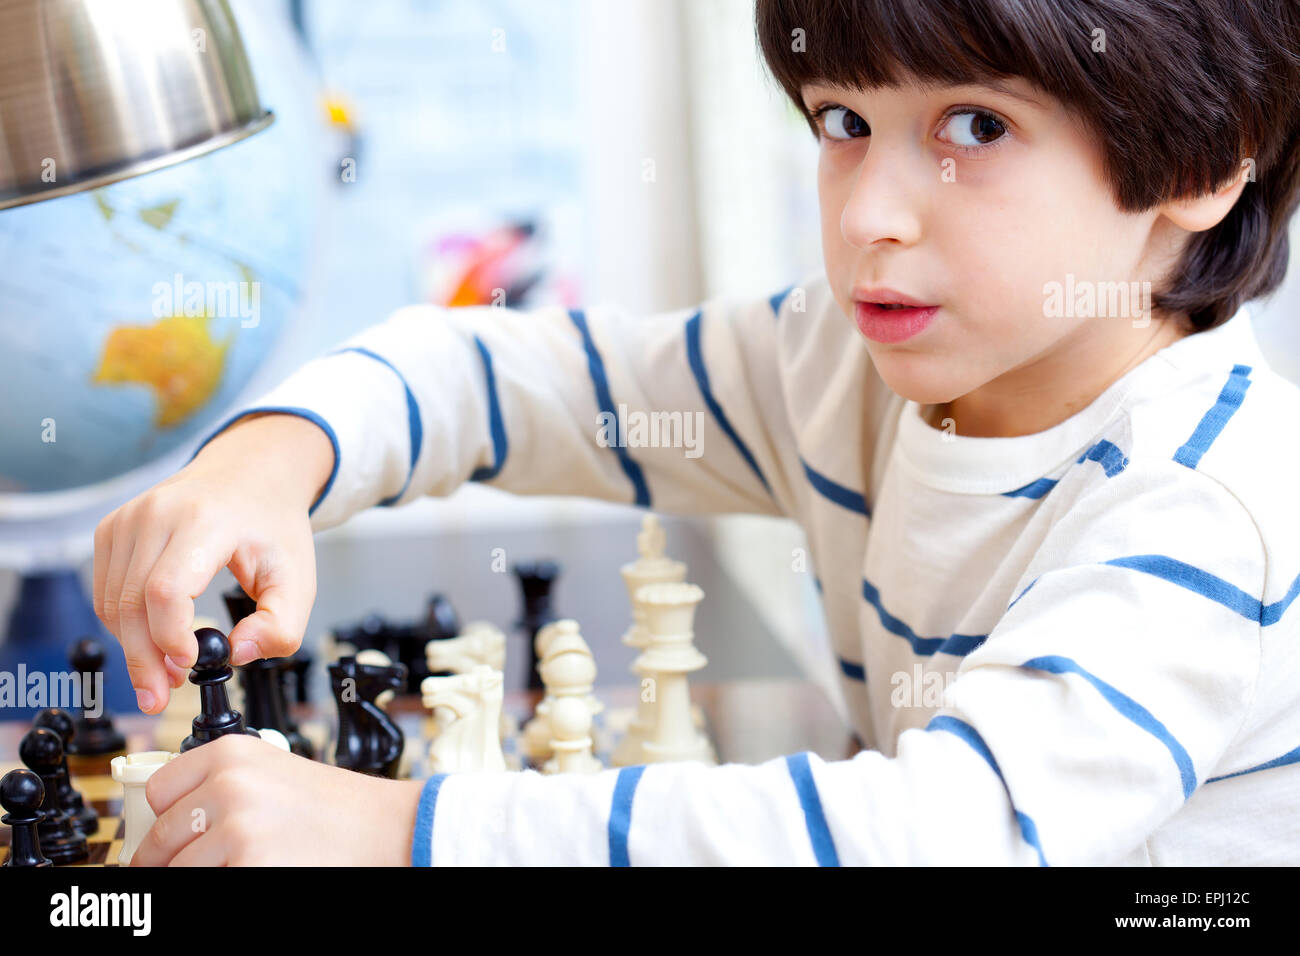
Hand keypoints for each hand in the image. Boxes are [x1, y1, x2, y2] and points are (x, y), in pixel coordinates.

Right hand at [92, 413, 331, 713]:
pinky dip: (124, 624)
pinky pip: (105, 591)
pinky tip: (153, 639)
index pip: (166, 589)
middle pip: (132, 604)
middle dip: (145, 659)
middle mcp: (157, 514)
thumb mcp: (298, 579)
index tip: (188, 666)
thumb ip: (281, 626)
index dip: (169, 636)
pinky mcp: (112, 528)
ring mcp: (128, 519)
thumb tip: (239, 654)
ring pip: (112, 603)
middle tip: (163, 696)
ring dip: (133, 647)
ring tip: (165, 671)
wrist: (250, 475)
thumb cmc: (272, 527)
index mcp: (206, 521)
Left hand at [133, 735, 421, 865]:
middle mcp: (227, 786)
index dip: (164, 819)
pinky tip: (257, 870)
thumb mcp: (270, 771)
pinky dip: (228, 882)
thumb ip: (217, 785)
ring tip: (240, 864)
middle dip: (172, 859)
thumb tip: (164, 824)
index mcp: (229, 753)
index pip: (158, 792)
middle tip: (201, 863)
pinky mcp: (248, 868)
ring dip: (202, 874)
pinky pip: (208, 886)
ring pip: (178, 871)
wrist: (383, 828)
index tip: (171, 837)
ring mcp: (236, 830)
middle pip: (159, 839)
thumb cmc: (333, 805)